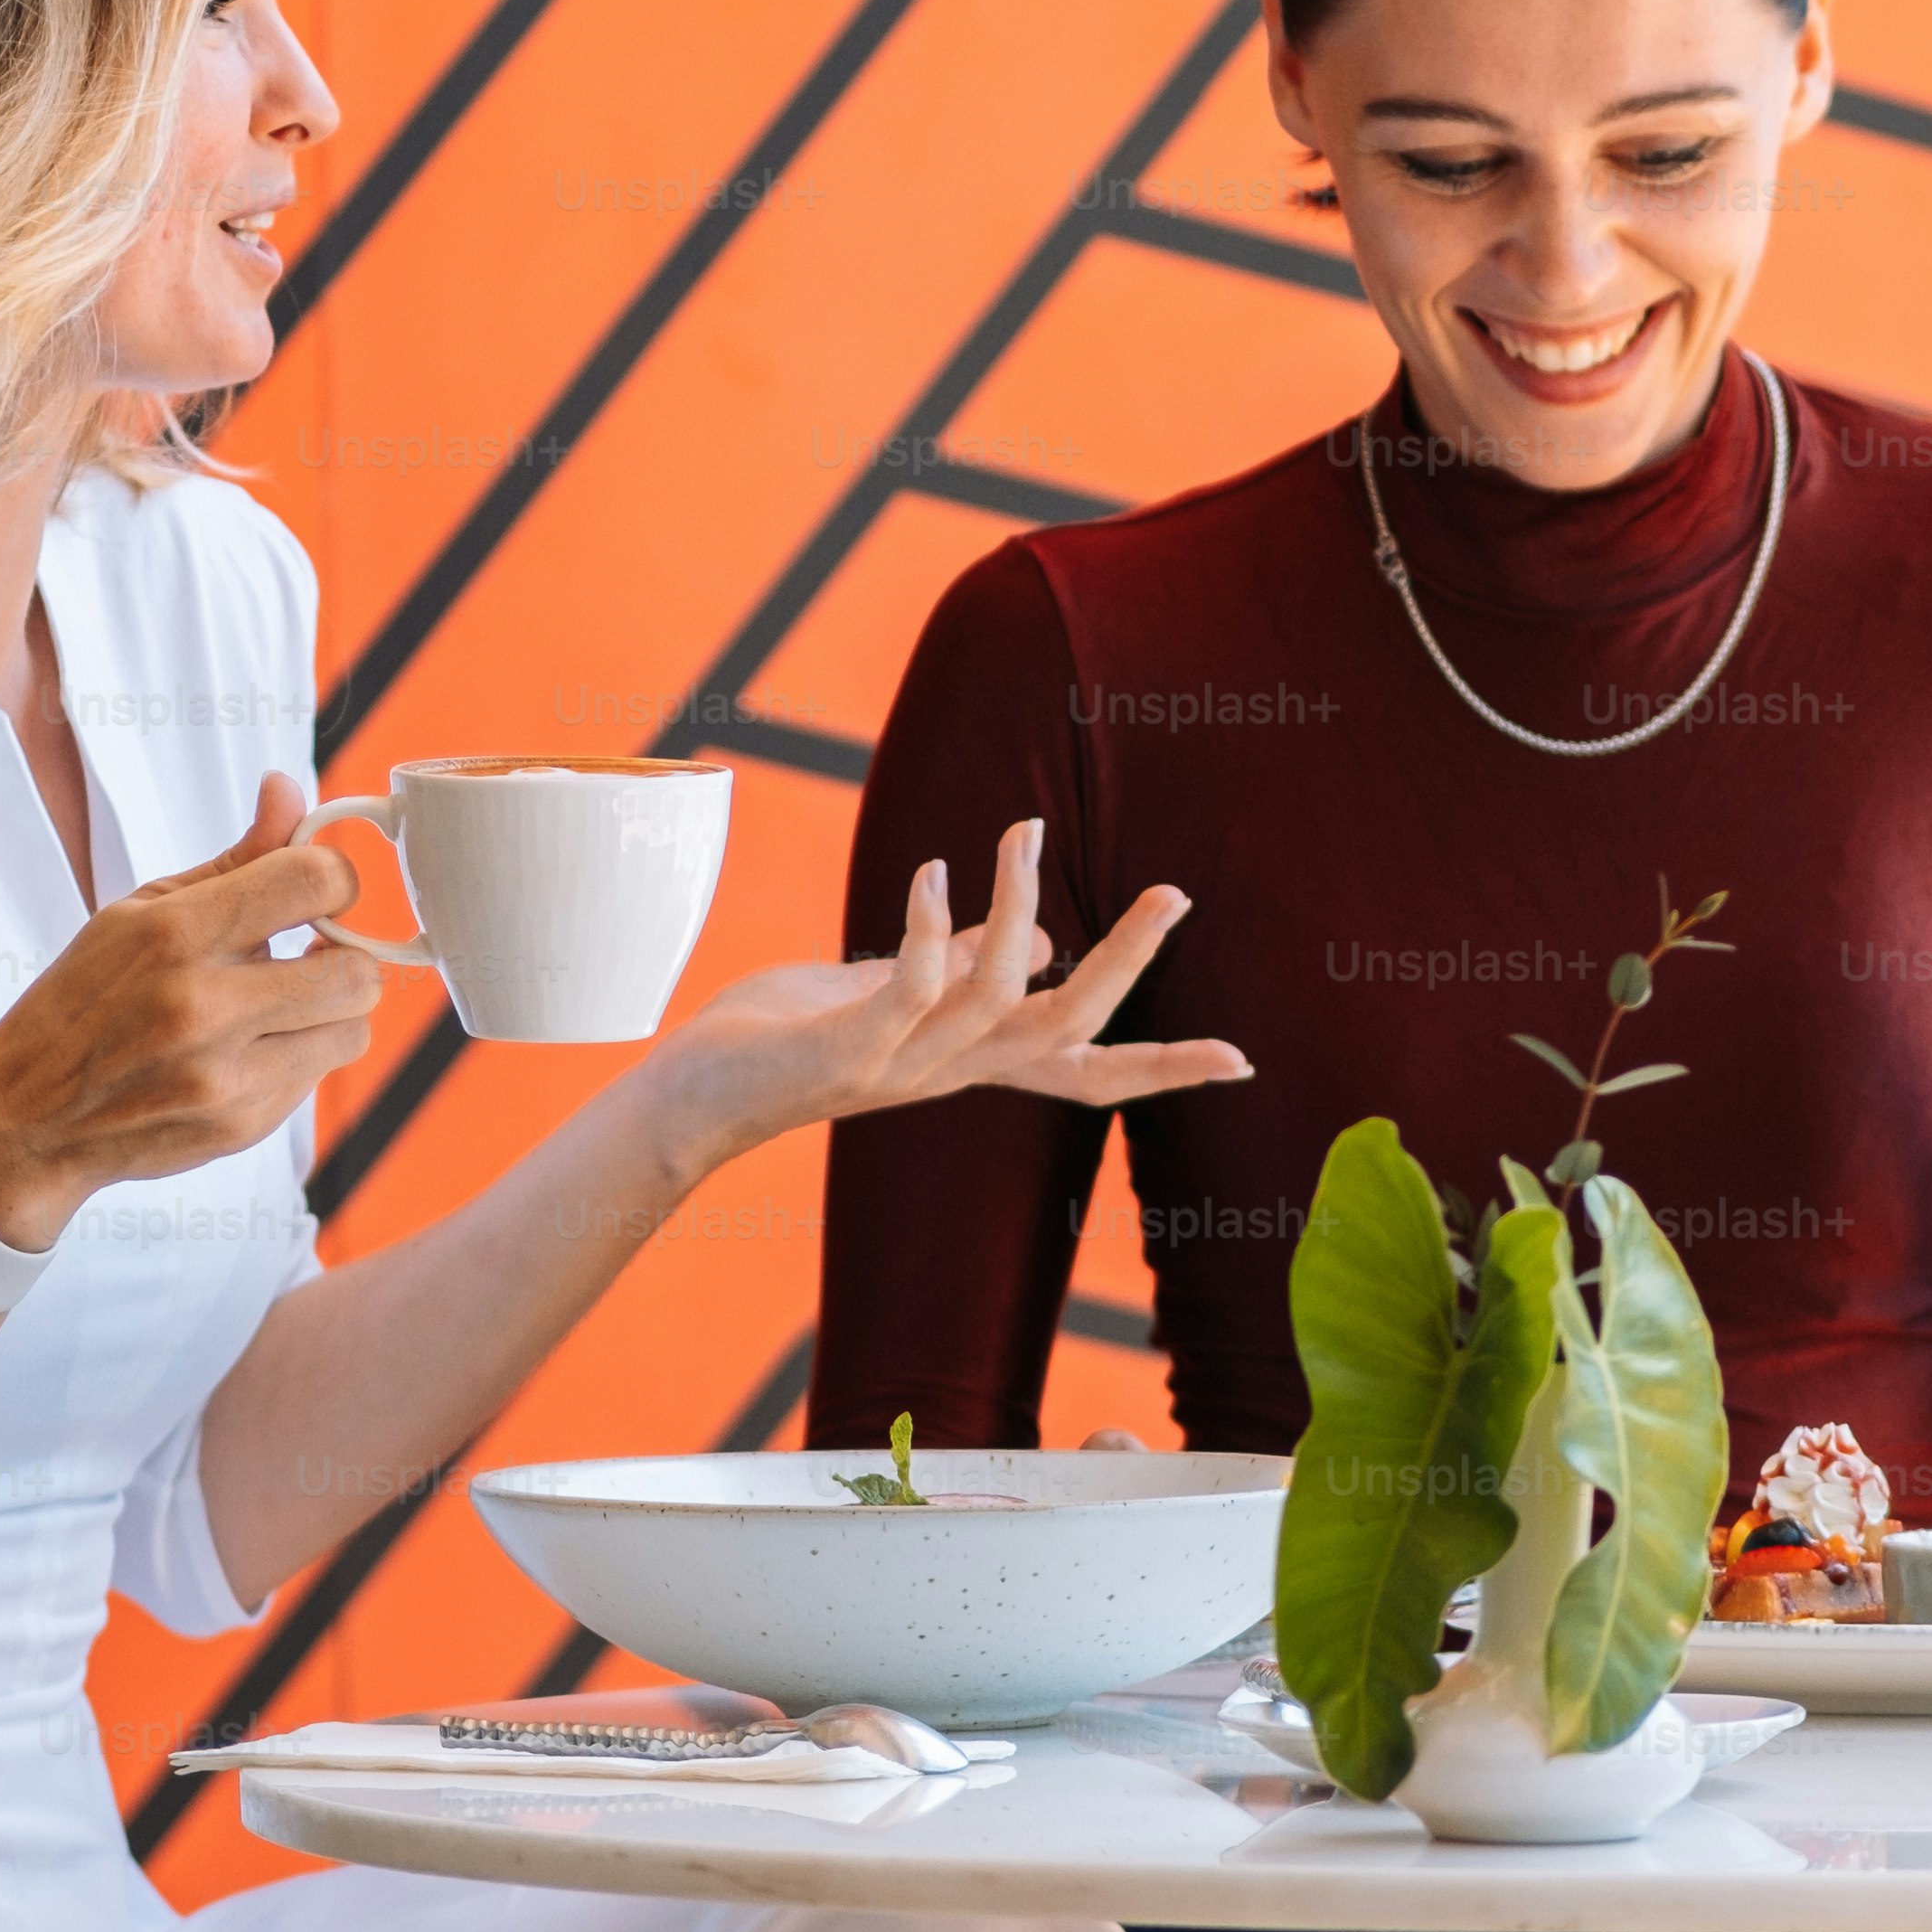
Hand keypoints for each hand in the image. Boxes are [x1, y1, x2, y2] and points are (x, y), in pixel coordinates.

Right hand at [0, 772, 383, 1251]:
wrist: (31, 1113)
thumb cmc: (85, 999)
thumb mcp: (143, 909)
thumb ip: (236, 857)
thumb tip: (289, 790)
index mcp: (177, 933)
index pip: (314, 881)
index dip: (334, 878)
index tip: (318, 891)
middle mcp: (206, 1006)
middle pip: (357, 970)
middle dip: (344, 954)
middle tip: (311, 952)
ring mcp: (226, 1076)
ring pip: (352, 1030)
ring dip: (330, 1011)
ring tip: (282, 1002)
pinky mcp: (241, 1125)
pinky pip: (317, 1077)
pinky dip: (298, 1056)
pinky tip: (248, 1048)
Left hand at [651, 817, 1254, 1166]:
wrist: (691, 1100)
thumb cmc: (787, 1038)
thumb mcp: (886, 998)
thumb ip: (960, 969)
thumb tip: (1039, 938)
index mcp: (969, 1061)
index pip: (1087, 1072)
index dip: (1162, 1067)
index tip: (1240, 1060)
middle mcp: (951, 1070)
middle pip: (1071, 1030)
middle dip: (1129, 964)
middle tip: (1176, 893)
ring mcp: (903, 1064)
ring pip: (998, 994)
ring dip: (1018, 905)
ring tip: (1021, 830)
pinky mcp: (849, 1049)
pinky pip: (909, 986)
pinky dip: (930, 928)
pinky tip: (935, 875)